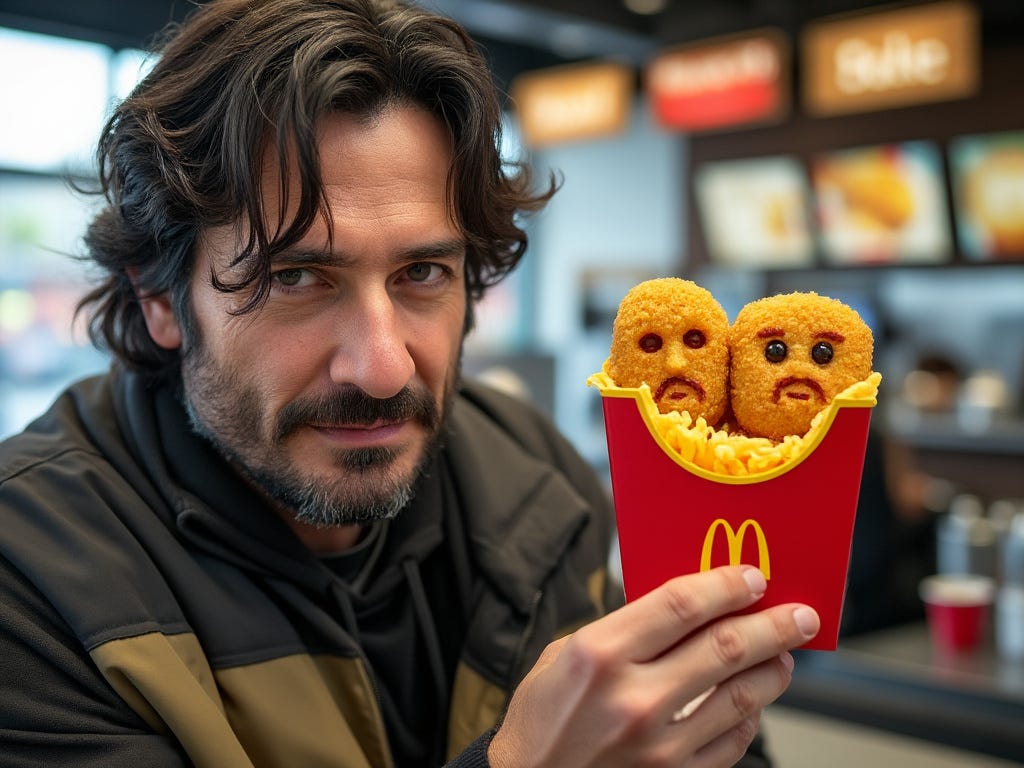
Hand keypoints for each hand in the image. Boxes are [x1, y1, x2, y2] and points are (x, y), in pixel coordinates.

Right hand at [488, 565, 818, 767]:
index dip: (726, 585)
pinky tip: (752, 702)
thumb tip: (686, 609)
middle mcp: (634, 698)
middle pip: (725, 647)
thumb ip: (624, 630)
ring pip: (741, 696)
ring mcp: (658, 745)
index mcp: (600, 653)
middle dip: (772, 625)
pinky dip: (750, 718)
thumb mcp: (566, 654)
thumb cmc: (543, 717)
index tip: (753, 577)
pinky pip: (732, 743)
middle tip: (798, 615)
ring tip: (784, 656)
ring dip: (773, 670)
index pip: (682, 606)